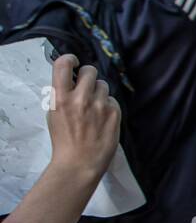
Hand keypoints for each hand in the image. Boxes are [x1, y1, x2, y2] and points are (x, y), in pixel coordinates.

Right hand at [46, 55, 120, 181]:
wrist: (79, 163)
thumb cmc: (64, 140)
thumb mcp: (54, 114)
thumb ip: (61, 95)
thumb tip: (69, 79)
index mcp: (60, 98)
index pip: (63, 65)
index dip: (70, 59)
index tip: (73, 61)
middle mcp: (81, 98)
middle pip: (90, 71)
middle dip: (88, 76)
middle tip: (86, 86)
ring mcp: (100, 105)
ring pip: (104, 85)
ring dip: (99, 92)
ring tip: (94, 107)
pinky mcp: (114, 113)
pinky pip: (113, 100)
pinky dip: (109, 106)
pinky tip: (103, 119)